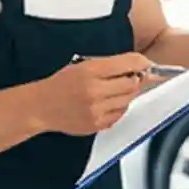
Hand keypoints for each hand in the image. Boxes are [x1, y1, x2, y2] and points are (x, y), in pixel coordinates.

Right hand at [32, 53, 153, 135]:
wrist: (41, 106)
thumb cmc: (61, 84)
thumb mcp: (81, 65)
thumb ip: (109, 65)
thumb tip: (138, 66)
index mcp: (90, 70)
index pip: (127, 64)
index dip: (141, 63)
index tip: (146, 64)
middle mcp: (94, 91)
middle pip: (132, 84)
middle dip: (135, 79)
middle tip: (130, 77)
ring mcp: (96, 110)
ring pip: (127, 100)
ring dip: (126, 94)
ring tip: (112, 90)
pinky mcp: (96, 124)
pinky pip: (119, 114)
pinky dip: (118, 107)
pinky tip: (106, 102)